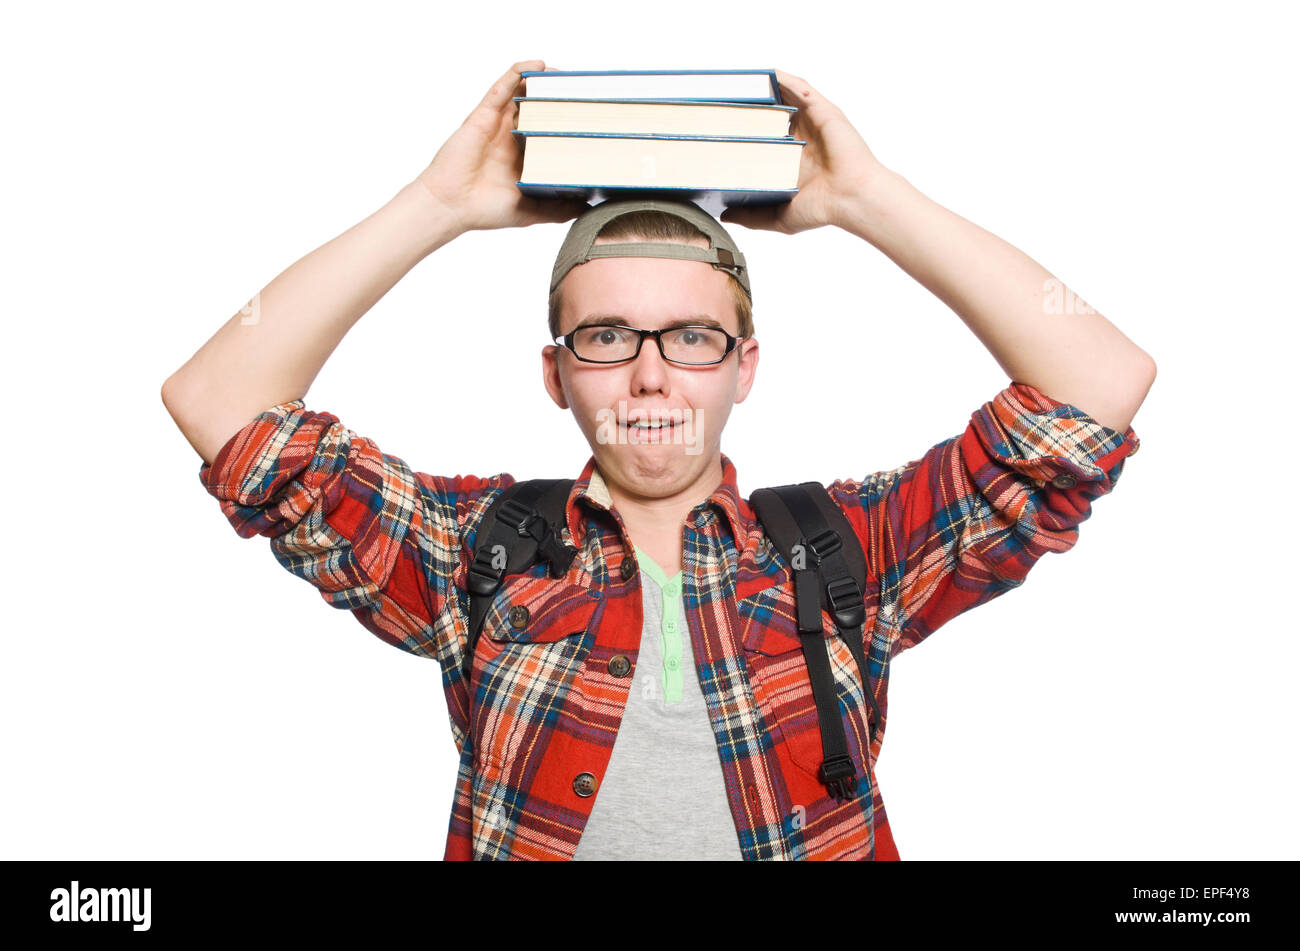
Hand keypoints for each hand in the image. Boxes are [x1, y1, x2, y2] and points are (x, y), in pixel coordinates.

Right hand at [412, 60, 588, 234]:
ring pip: (523, 92)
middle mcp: (512, 136)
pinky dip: (518, 72)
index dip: (568, 121)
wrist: (452, 207)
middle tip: (584, 90)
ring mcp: (498, 123)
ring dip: (543, 80)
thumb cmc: (485, 211)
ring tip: (565, 74)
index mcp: (524, 156)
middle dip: (559, 97)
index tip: (593, 115)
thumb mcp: (532, 211)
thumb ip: (559, 208)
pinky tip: (537, 64)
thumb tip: (590, 207)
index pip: (550, 131)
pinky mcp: (483, 115)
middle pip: (539, 108)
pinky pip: (502, 87)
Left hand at [720, 69, 884, 234]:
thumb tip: (725, 215)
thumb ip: (751, 216)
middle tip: (724, 97)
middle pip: (772, 113)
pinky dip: (785, 80)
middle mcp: (802, 136)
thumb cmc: (822, 209)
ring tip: (741, 81)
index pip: (763, 136)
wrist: (851, 199)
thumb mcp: (778, 216)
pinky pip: (802, 89)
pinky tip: (767, 74)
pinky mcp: (824, 112)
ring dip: (765, 87)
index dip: (745, 127)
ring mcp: (813, 122)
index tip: (721, 123)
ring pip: (785, 97)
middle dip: (751, 104)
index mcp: (791, 158)